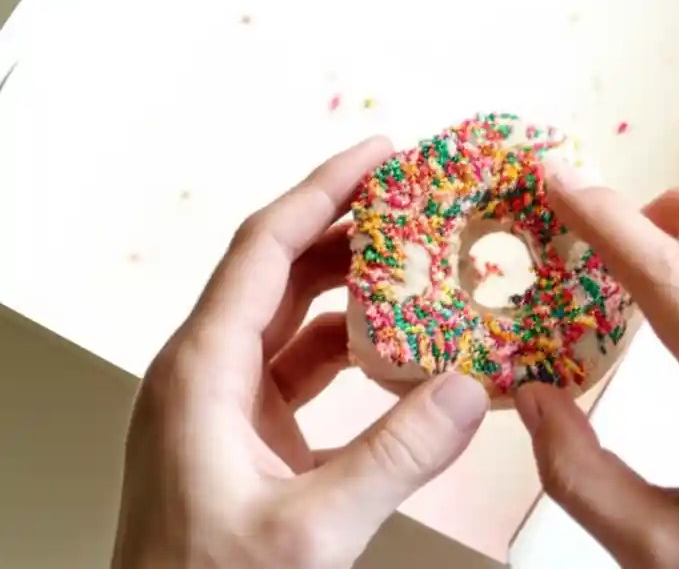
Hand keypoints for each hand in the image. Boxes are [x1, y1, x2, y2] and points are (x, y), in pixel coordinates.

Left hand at [112, 137, 489, 568]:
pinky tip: (408, 353)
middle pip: (285, 271)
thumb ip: (395, 458)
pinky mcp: (253, 438)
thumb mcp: (309, 531)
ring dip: (362, 291)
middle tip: (417, 199)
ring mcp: (229, 407)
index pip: (266, 249)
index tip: (379, 153)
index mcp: (202, 372)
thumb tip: (469, 389)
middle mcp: (209, 375)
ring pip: (301, 320)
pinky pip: (311, 370)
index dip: (323, 191)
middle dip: (352, 230)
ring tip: (425, 265)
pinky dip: (361, 352)